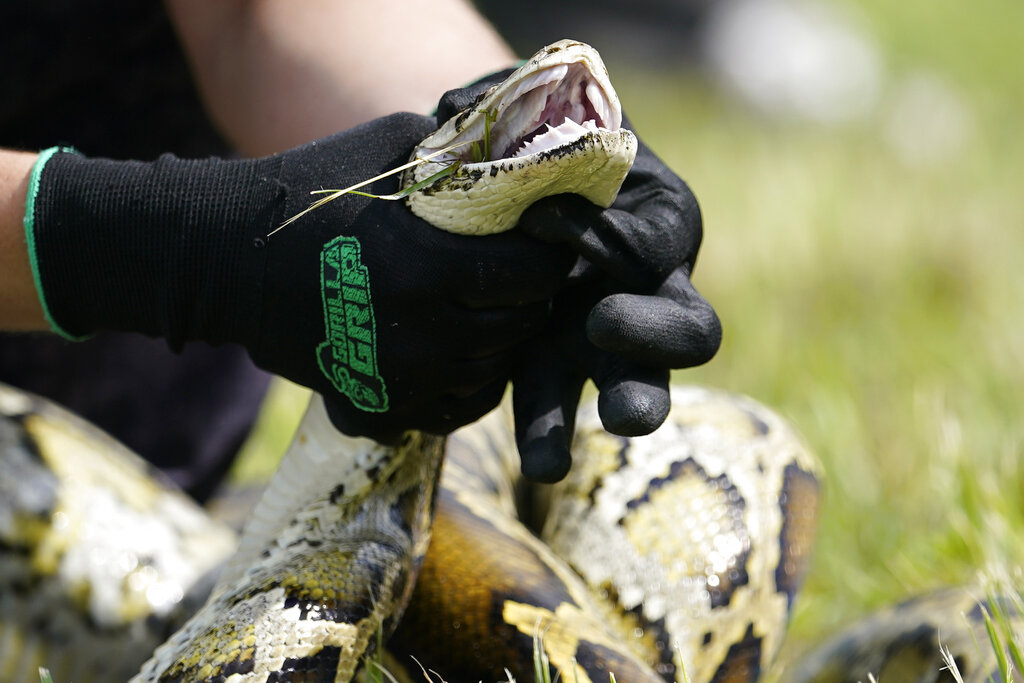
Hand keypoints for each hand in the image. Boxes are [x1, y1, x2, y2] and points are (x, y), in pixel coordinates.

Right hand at [24, 113, 573, 441]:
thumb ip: (457, 154)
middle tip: (530, 273)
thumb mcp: (387, 149)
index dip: (553, 255)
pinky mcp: (380, 402)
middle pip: (520, 325)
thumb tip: (517, 156)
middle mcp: (420, 333)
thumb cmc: (306, 191)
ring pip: (494, 370)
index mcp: (426, 266)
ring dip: (506, 339)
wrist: (225, 259)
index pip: (530, 272)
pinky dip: (475, 383)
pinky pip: (458, 408)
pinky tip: (469, 350)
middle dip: (536, 296)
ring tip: (498, 306)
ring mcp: (400, 376)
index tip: (551, 239)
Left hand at [435, 76, 720, 480]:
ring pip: (640, 385)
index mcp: (659, 217)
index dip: (606, 237)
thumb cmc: (530, 142)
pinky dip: (547, 430)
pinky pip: (566, 406)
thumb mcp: (531, 115)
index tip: (538, 222)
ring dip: (611, 414)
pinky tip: (533, 460)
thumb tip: (454, 113)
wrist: (498, 190)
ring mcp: (612, 338)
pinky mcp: (562, 367)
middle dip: (653, 341)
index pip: (654, 239)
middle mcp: (651, 286)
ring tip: (560, 456)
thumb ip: (509, 112)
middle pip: (688, 329)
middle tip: (601, 326)